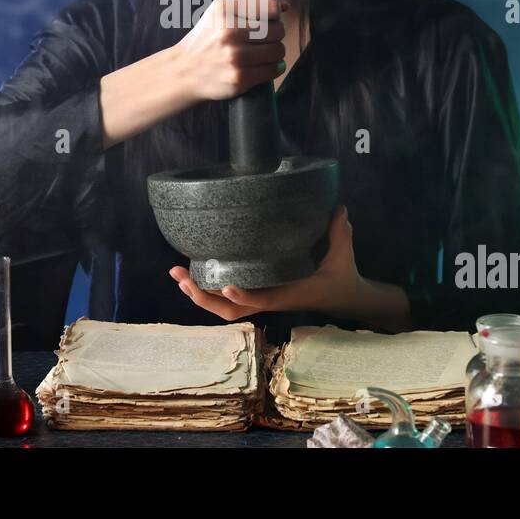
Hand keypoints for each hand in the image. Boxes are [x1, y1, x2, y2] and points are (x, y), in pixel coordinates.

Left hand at [169, 205, 360, 320]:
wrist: (342, 297)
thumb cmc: (341, 276)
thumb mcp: (343, 254)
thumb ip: (340, 232)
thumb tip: (339, 209)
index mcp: (290, 294)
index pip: (264, 300)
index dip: (245, 295)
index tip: (226, 286)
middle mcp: (270, 299)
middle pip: (231, 309)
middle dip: (203, 296)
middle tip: (180, 276)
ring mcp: (261, 298)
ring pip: (225, 306)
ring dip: (198, 293)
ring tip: (177, 274)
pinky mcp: (257, 292)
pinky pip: (228, 298)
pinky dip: (207, 289)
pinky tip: (191, 272)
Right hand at [172, 0, 286, 101]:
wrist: (184, 71)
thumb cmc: (208, 36)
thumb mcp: (221, 7)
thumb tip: (285, 4)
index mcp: (225, 9)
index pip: (272, 6)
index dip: (275, 13)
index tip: (270, 18)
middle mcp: (229, 32)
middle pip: (278, 30)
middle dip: (275, 34)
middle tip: (264, 38)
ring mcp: (234, 57)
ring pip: (278, 50)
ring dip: (275, 52)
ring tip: (263, 52)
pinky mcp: (239, 79)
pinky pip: (273, 70)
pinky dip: (273, 68)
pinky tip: (263, 65)